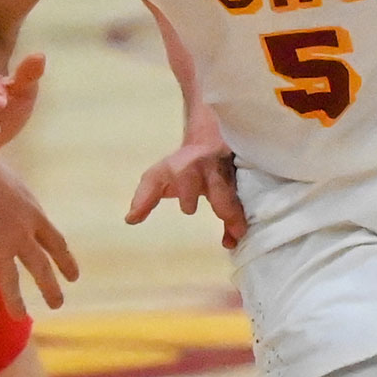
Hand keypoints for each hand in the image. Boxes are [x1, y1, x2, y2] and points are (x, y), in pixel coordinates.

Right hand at [0, 162, 78, 317]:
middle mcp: (21, 232)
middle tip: (57, 304)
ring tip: (22, 318)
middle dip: (50, 288)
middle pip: (41, 267)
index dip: (66, 262)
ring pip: (12, 281)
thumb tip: (29, 217)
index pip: (57, 244)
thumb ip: (24, 208)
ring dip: (18, 302)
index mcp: (34, 215)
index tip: (74, 277)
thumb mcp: (17, 187)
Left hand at [126, 133, 245, 248]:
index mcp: (188, 168)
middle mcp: (212, 170)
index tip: (189, 210)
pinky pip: (247, 200)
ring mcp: (231, 175)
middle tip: (226, 226)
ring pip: (237, 194)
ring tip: (239, 235)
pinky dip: (244, 218)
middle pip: (219, 186)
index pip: (189, 178)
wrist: (210, 140)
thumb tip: (130, 220)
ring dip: (237, 215)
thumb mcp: (158, 176)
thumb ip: (145, 198)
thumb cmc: (181, 166)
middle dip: (223, 205)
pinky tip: (240, 236)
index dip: (189, 194)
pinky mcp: (244, 181)